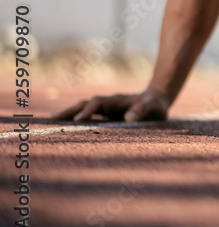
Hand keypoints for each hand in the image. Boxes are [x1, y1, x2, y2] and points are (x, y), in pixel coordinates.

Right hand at [52, 89, 169, 122]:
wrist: (157, 100)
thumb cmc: (156, 104)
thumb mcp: (154, 106)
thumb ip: (143, 110)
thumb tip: (128, 118)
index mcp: (117, 100)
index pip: (98, 103)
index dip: (88, 110)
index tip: (78, 120)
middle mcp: (109, 103)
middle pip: (86, 103)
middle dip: (71, 110)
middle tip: (53, 118)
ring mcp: (106, 109)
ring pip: (85, 109)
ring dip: (70, 114)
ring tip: (53, 121)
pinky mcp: (107, 115)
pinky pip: (89, 116)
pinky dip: (77, 119)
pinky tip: (67, 126)